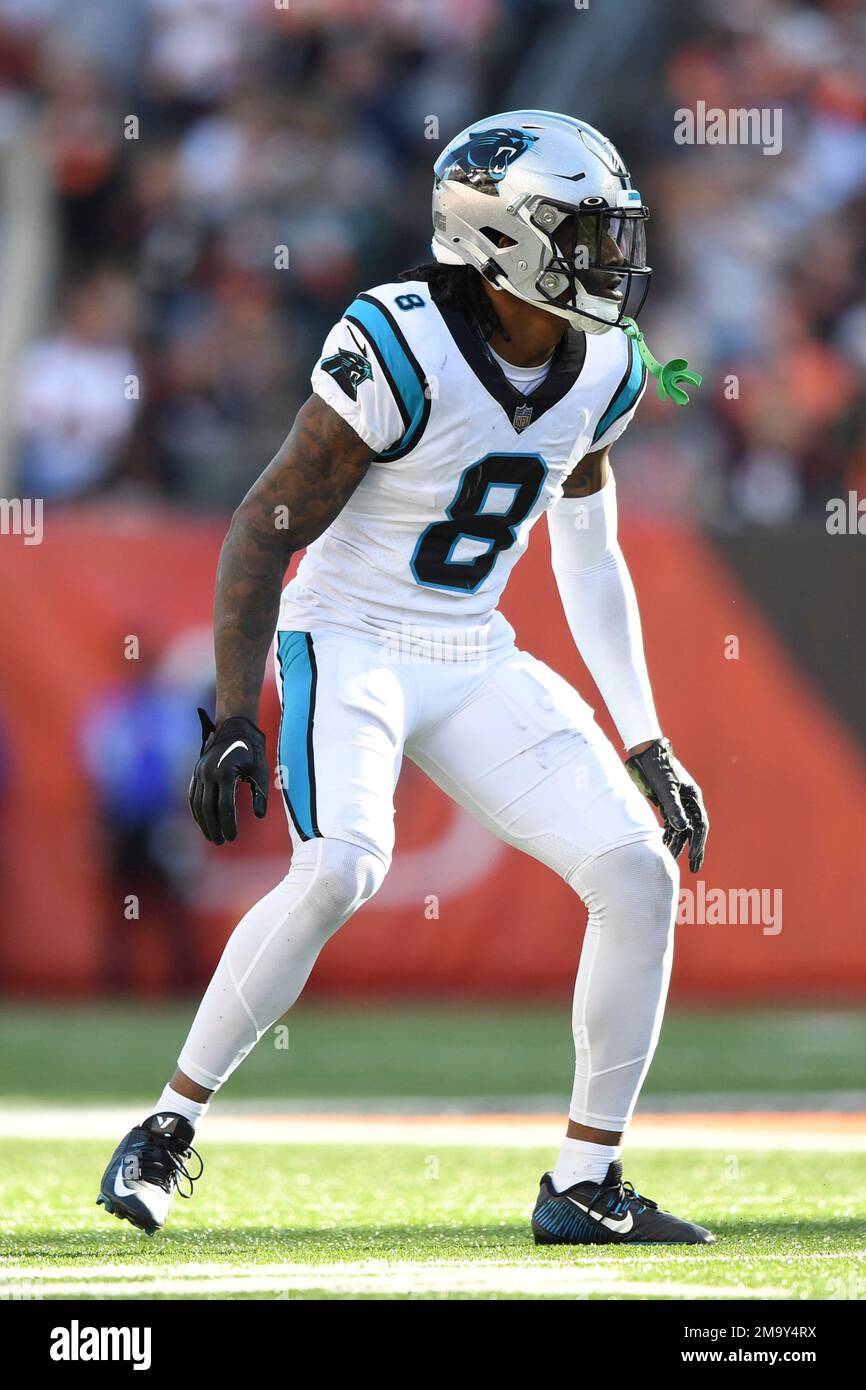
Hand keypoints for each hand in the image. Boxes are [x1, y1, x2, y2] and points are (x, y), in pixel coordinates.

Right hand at [188, 708, 267, 844]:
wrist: (236, 727)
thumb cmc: (253, 750)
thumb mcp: (261, 770)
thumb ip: (260, 793)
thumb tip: (259, 816)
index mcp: (226, 772)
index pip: (224, 806)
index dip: (228, 823)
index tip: (232, 837)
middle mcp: (209, 773)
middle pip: (208, 807)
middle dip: (214, 827)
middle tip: (221, 841)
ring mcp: (200, 772)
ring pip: (198, 803)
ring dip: (204, 822)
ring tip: (212, 836)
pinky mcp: (196, 772)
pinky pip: (193, 795)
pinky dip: (196, 810)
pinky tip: (202, 822)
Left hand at [625, 737, 708, 871]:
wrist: (645, 752)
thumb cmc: (658, 767)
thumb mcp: (666, 788)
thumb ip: (674, 808)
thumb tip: (683, 829)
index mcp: (693, 797)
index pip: (700, 825)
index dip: (699, 843)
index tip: (695, 858)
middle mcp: (687, 802)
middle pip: (693, 830)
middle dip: (693, 850)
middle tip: (693, 868)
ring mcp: (676, 803)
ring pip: (679, 829)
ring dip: (676, 845)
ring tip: (671, 862)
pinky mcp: (664, 803)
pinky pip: (669, 824)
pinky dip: (666, 836)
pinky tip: (662, 847)